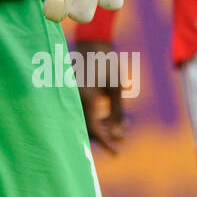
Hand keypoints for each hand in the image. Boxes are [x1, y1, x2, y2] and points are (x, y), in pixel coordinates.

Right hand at [73, 38, 126, 154]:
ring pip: (85, 119)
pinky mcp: (73, 93)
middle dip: (106, 135)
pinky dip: (96, 116)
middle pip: (87, 127)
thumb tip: (117, 134)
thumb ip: (117, 111)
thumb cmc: (107, 62)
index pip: (94, 128)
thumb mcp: (116, 88)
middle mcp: (74, 99)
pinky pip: (82, 110)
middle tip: (124, 138)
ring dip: (102, 125)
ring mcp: (72, 96)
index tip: (117, 153)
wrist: (92, 43)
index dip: (106, 142)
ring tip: (123, 125)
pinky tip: (110, 116)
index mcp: (86, 98)